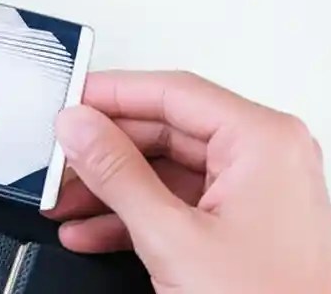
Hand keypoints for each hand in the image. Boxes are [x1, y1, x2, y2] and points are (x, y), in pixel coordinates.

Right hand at [49, 72, 330, 293]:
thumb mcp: (173, 238)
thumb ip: (119, 175)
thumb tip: (82, 128)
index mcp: (264, 140)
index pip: (175, 93)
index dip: (114, 94)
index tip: (70, 101)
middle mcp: (270, 157)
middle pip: (171, 130)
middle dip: (107, 151)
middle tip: (61, 160)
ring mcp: (262, 193)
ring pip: (172, 171)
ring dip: (116, 188)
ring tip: (67, 201)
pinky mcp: (250, 228)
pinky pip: (186, 203)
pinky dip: (140, 216)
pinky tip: (96, 230)